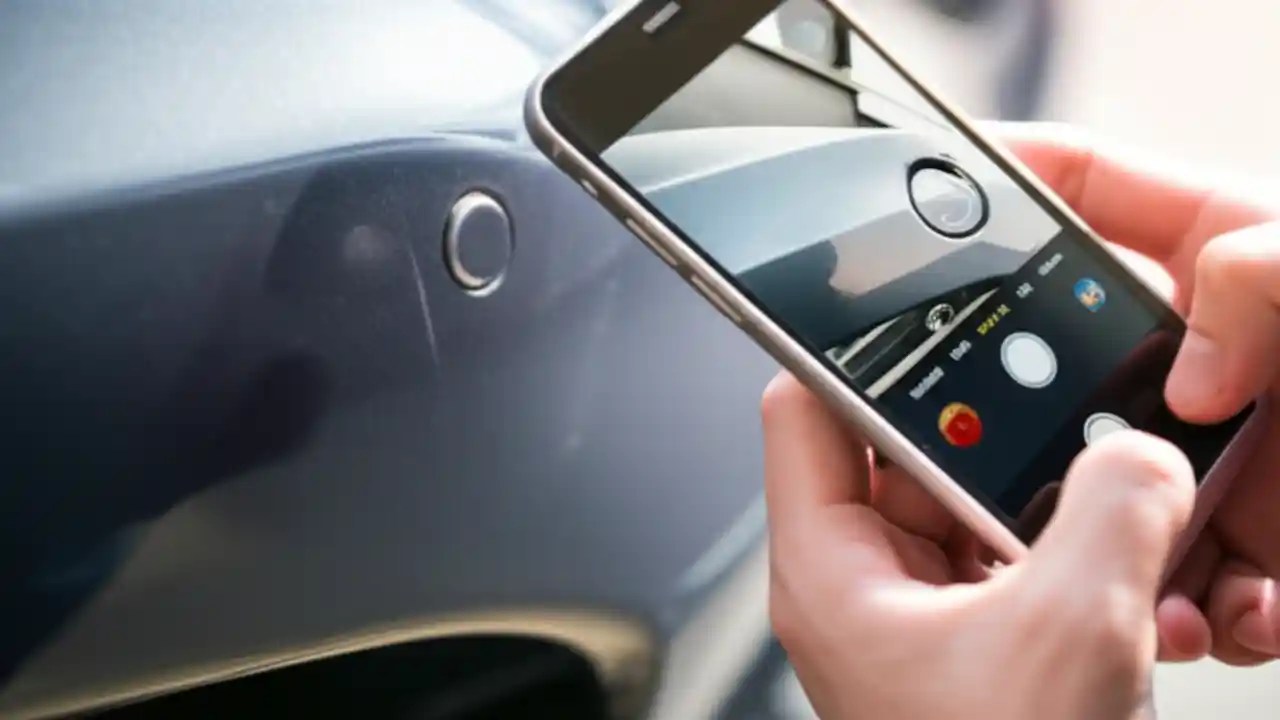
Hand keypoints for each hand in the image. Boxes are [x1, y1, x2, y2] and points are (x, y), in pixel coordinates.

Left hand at [763, 375, 1190, 719]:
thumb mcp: (1070, 633)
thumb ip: (1112, 512)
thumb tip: (1140, 452)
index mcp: (830, 568)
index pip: (809, 407)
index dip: (854, 343)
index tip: (910, 296)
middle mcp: (861, 582)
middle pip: (907, 447)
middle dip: (991, 429)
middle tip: (1055, 402)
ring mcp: (919, 612)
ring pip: (973, 503)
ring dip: (1046, 497)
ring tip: (1105, 495)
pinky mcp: (973, 640)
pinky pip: (1012, 558)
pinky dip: (1068, 551)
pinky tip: (1121, 566)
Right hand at [1004, 124, 1279, 663]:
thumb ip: (1268, 275)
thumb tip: (1189, 373)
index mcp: (1218, 258)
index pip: (1079, 193)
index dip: (996, 187)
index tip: (927, 215)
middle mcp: (1202, 358)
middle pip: (1054, 362)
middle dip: (1019, 406)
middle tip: (1007, 440)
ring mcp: (1219, 453)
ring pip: (1098, 486)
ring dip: (1095, 536)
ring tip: (1132, 571)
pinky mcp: (1250, 539)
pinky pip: (1182, 578)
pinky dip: (1195, 613)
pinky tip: (1234, 612)